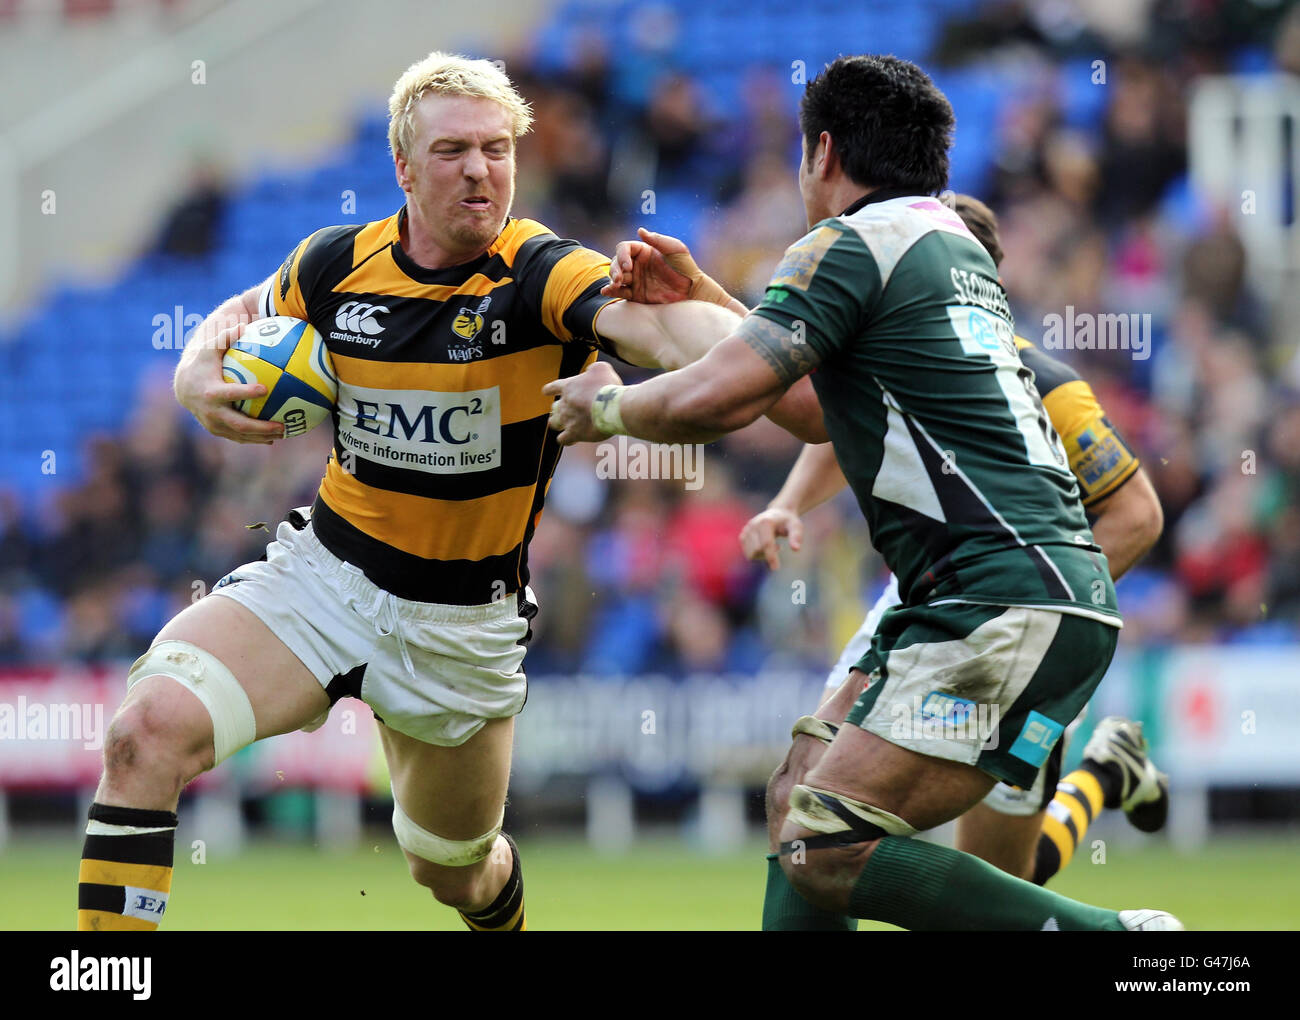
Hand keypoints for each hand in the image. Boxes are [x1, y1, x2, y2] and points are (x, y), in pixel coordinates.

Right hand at [174, 321, 284, 443]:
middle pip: (239, 424)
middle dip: (261, 427)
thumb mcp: (209, 348)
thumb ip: (225, 337)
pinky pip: (238, 437)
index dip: (247, 392)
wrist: (184, 387)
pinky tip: (273, 437)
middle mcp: (212, 412)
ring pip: (240, 435)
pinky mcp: (217, 431)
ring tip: (284, 433)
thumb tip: (243, 325)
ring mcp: (214, 424)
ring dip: (262, 437)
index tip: (265, 389)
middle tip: (282, 425)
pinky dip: (255, 439)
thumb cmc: (202, 364)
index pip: (231, 394)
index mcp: (211, 393)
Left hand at [543, 361, 623, 445]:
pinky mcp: (574, 434)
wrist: (611, 406)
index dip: (550, 389)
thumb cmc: (607, 386)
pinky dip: (566, 439)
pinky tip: (572, 439)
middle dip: (559, 409)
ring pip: (555, 424)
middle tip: (566, 411)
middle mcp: (564, 404)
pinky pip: (563, 439)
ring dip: (558, 424)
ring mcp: (567, 420)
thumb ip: (593, 369)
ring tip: (564, 426)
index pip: (553, 387)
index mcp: (568, 387)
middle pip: (555, 408)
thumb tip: (591, 372)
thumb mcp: (601, 368)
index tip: (545, 391)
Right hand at [600, 228, 692, 303]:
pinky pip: (620, 292)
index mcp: (643, 251)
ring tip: (615, 285)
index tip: (628, 266)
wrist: (691, 290)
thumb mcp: (675, 248)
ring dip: (612, 280)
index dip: (622, 256)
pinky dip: (611, 291)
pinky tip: (606, 291)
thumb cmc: (685, 266)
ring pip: (616, 277)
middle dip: (615, 269)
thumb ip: (657, 239)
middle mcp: (637, 265)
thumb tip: (640, 230)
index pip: (624, 249)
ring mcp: (636, 280)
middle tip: (620, 278)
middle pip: (616, 263)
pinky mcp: (636, 295)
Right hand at [739, 506, 803, 569]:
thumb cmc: (788, 522)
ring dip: (762, 555)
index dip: (771, 556)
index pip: (766, 543)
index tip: (776, 568)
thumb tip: (796, 549)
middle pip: (757, 549)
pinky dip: (757, 555)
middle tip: (779, 547)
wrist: (778, 513)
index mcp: (765, 522)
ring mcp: (746, 530)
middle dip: (769, 554)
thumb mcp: (796, 527)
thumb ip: (796, 536)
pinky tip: (764, 547)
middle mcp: (753, 525)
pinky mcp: (742, 536)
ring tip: (772, 545)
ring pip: (751, 554)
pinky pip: (748, 554)